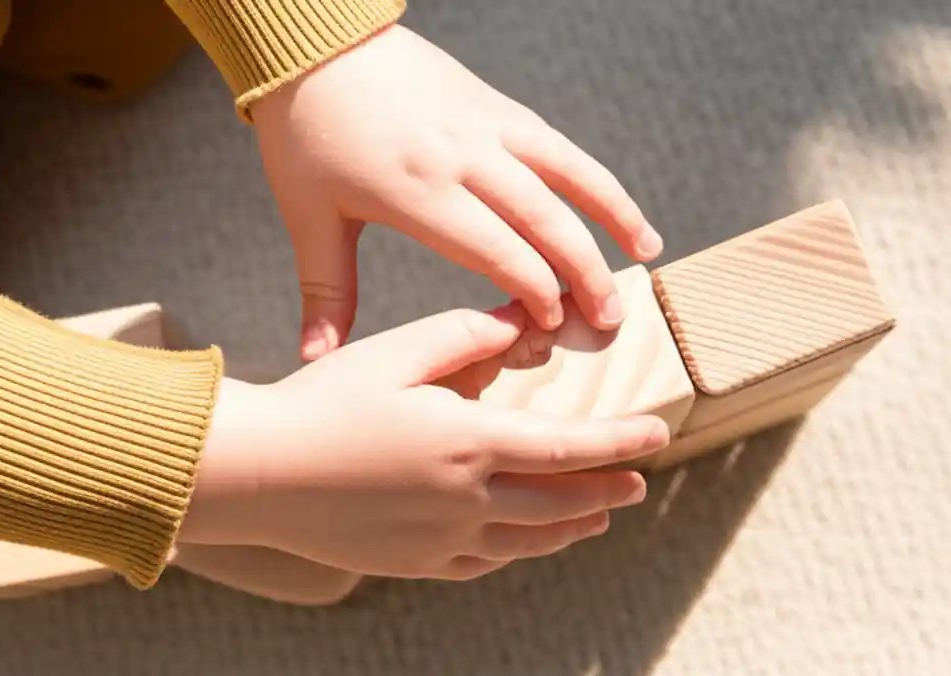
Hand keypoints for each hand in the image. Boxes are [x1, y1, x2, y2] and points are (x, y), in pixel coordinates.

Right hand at [179, 304, 669, 579]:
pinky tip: (524, 542)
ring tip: (598, 517)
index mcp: (469, 443)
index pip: (568, 448)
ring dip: (572, 527)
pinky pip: (482, 564)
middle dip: (606, 490)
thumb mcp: (398, 351)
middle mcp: (465, 500)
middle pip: (559, 503)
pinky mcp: (412, 563)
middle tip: (640, 483)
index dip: (620, 442)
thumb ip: (468, 335)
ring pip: (528, 541)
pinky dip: (517, 552)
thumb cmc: (324, 402)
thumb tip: (524, 323)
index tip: (658, 435)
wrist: (257, 473)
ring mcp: (439, 540)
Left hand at [251, 24, 662, 361]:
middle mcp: (463, 158)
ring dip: (613, 214)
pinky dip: (591, 175)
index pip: (497, 250)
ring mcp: (485, 125)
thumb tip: (314, 359)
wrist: (314, 42)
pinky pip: (556, 143)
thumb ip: (325, 291)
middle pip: (544, 219)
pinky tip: (612, 203)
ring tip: (647, 254)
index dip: (534, 291)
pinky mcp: (494, 104)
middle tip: (610, 320)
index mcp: (418, 192)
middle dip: (584, 273)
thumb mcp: (308, 216)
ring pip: (567, 173)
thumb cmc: (304, 133)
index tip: (554, 327)